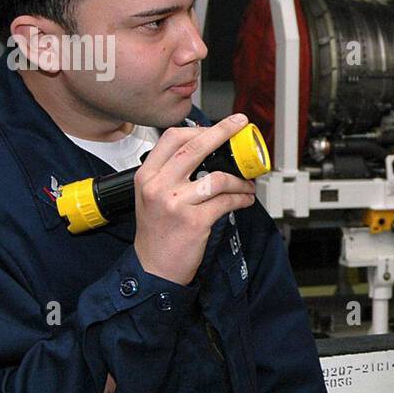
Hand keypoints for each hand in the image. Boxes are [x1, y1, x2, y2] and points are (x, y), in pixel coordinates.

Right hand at [133, 113, 257, 284]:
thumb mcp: (151, 195)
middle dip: (223, 133)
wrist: (153, 267)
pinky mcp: (194, 222)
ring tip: (247, 185)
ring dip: (240, 180)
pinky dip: (241, 199)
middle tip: (240, 127)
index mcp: (146, 176)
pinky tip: (245, 200)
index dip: (200, 128)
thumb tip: (205, 149)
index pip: (172, 139)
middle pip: (195, 148)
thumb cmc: (157, 231)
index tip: (220, 124)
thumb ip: (171, 172)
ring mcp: (176, 204)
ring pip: (219, 178)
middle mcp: (158, 186)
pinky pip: (227, 202)